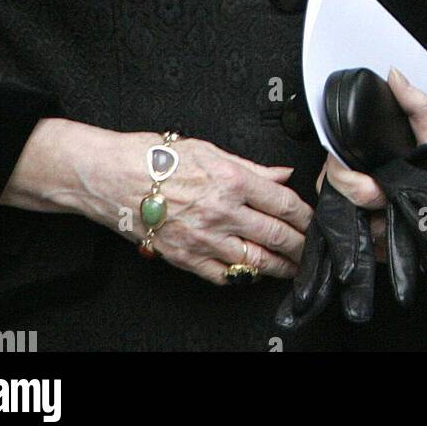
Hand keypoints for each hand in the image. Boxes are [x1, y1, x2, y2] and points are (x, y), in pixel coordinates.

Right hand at [1, 119, 312, 284]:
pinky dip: (243, 276)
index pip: (284, 204)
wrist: (112, 177)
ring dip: (280, 267)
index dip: (306, 216)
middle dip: (301, 246)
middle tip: (313, 250)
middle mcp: (223, 212)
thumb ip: (252, 166)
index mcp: (232, 180)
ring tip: (292, 267)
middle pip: (277, 236)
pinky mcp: (186, 258)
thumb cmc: (155, 158)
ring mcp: (205, 239)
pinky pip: (224, 275)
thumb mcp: (210, 149)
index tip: (314, 222)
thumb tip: (281, 174)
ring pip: (256, 261)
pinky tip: (252, 273)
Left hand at [324, 68, 426, 255]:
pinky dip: (355, 214)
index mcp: (406, 199)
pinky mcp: (390, 251)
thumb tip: (394, 76)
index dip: (339, 171)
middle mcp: (394, 228)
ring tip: (352, 176)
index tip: (336, 152)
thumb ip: (417, 105)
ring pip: (348, 224)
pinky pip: (359, 235)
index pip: (354, 191)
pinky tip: (363, 195)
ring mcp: (390, 245)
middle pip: (343, 210)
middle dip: (336, 184)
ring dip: (344, 201)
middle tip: (339, 161)